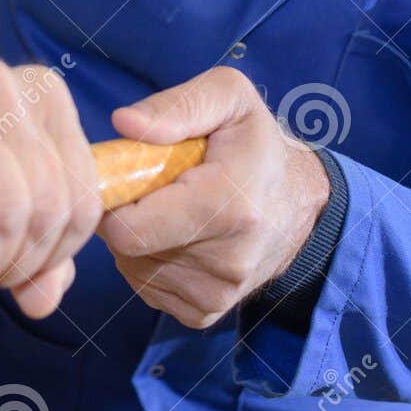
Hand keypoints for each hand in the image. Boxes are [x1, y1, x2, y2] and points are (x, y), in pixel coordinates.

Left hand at [98, 67, 329, 328]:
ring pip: (133, 269)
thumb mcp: (229, 97)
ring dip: (138, 239)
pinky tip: (175, 237)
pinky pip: (148, 288)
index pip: (128, 229)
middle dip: (126, 214)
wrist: (297, 202)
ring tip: (169, 209)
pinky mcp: (206, 313)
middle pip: (127, 248)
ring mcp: (217, 293)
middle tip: (151, 187)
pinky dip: (149, 262)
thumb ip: (177, 106)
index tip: (129, 175)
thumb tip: (124, 124)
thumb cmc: (253, 142)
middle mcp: (227, 260)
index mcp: (229, 206)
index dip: (113, 200)